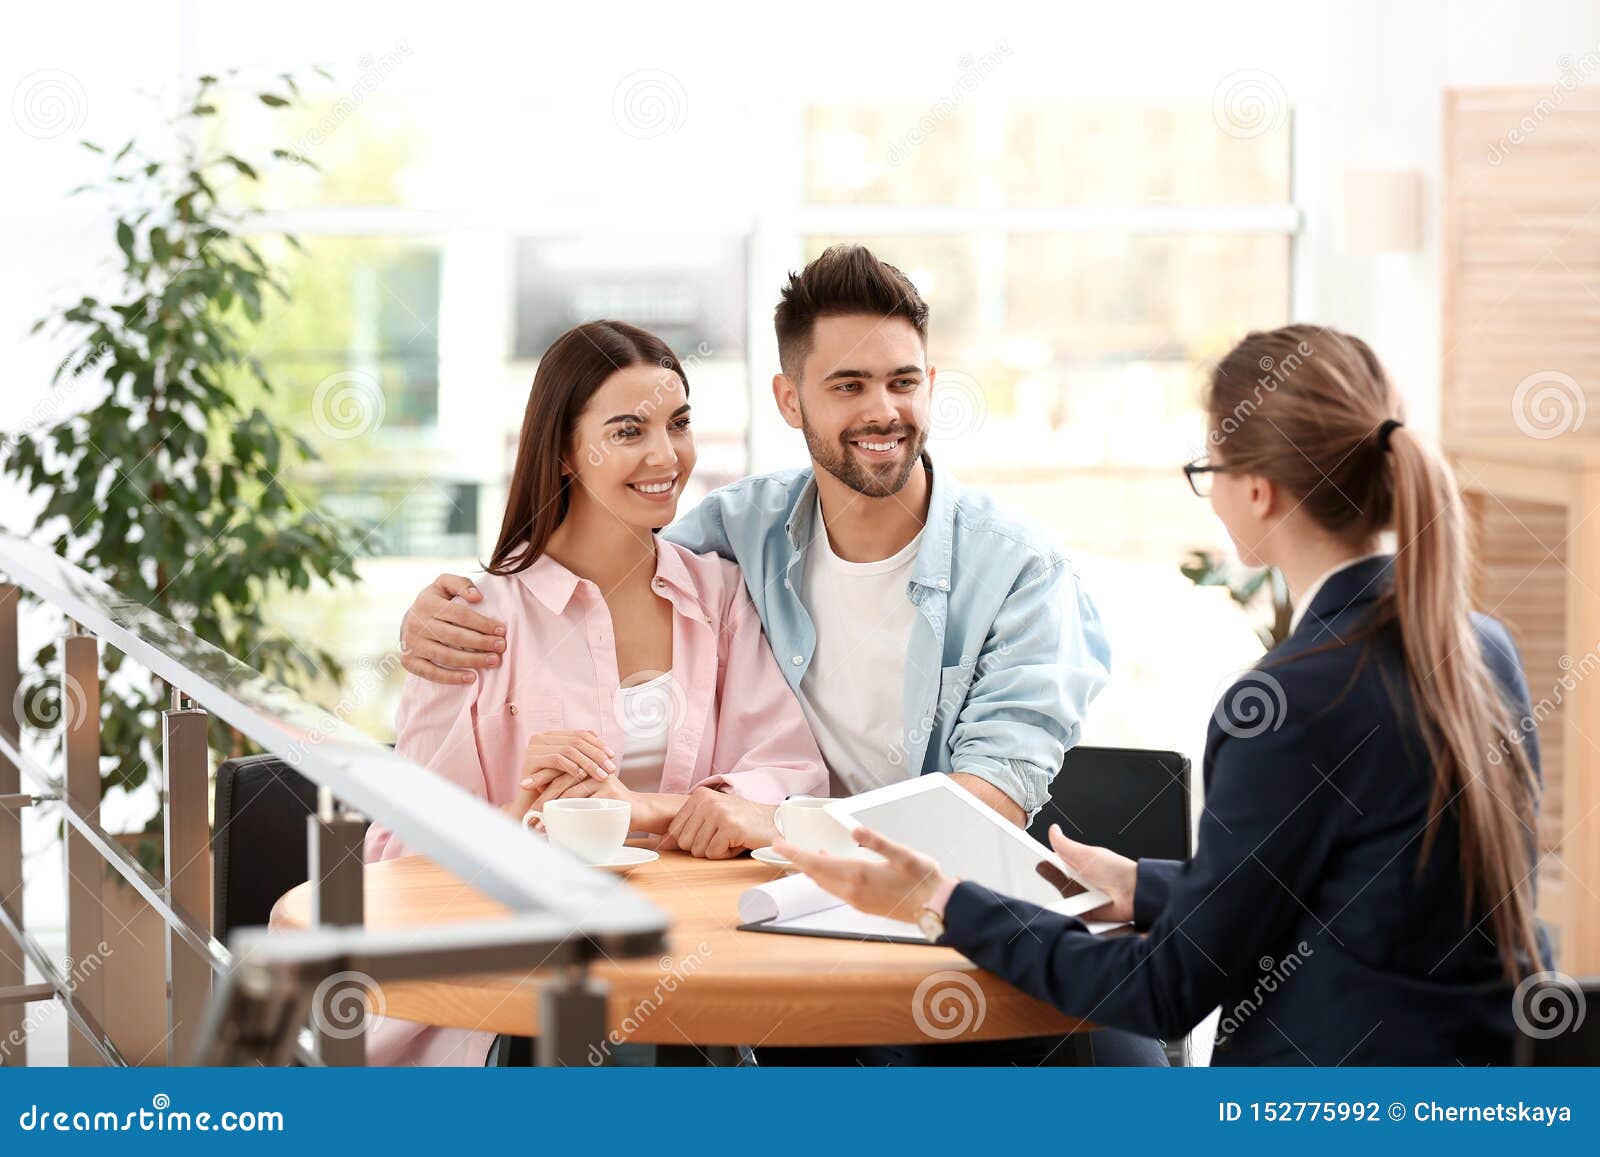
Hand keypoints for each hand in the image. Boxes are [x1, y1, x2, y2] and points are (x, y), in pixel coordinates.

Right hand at [399, 573, 507, 684]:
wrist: (408, 621)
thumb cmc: (436, 602)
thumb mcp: (444, 585)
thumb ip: (461, 584)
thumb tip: (477, 597)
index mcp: (426, 603)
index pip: (460, 614)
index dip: (482, 623)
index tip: (501, 630)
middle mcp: (416, 623)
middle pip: (455, 636)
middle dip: (481, 642)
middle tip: (501, 647)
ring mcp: (411, 644)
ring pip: (446, 656)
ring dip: (472, 661)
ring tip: (493, 661)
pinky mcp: (408, 661)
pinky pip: (432, 673)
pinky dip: (452, 678)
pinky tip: (472, 678)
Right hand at [504, 731, 617, 825]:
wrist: (530, 807)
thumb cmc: (553, 788)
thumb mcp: (570, 768)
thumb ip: (580, 752)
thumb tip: (597, 734)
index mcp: (551, 736)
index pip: (579, 734)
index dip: (598, 744)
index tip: (612, 757)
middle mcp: (540, 738)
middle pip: (576, 741)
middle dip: (596, 755)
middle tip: (611, 768)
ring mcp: (533, 748)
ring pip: (569, 750)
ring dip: (588, 762)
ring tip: (601, 775)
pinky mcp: (529, 760)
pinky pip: (556, 760)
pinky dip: (571, 767)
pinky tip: (582, 776)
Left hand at [662, 789, 776, 858]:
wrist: (773, 822)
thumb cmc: (741, 822)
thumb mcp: (711, 817)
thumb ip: (686, 827)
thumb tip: (660, 844)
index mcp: (699, 796)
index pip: (675, 831)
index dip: (692, 840)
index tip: (710, 832)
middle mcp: (707, 801)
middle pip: (684, 842)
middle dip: (703, 846)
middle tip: (723, 835)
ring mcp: (719, 813)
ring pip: (698, 850)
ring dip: (716, 850)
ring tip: (731, 837)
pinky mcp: (730, 827)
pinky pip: (713, 854)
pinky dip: (726, 853)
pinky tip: (738, 841)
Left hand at [775, 826, 953, 924]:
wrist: (935, 907)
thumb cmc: (923, 879)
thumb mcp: (903, 854)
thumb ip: (877, 841)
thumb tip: (856, 831)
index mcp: (858, 875)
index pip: (816, 862)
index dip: (794, 853)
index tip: (778, 844)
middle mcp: (852, 890)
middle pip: (815, 874)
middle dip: (796, 859)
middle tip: (781, 846)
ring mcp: (857, 900)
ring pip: (824, 883)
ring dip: (810, 869)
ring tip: (801, 855)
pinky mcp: (863, 905)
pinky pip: (835, 889)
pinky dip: (825, 877)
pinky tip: (829, 868)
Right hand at [1047, 824, 1136, 922]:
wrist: (1133, 894)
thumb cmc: (1115, 871)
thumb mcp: (1086, 854)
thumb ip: (1065, 844)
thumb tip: (1053, 829)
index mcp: (1077, 863)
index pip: (1053, 861)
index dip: (1042, 862)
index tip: (1032, 861)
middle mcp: (1078, 880)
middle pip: (1053, 881)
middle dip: (1047, 881)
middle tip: (1042, 880)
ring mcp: (1081, 897)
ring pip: (1059, 898)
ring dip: (1056, 898)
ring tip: (1059, 895)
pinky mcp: (1084, 913)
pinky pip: (1069, 913)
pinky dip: (1065, 912)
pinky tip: (1066, 908)